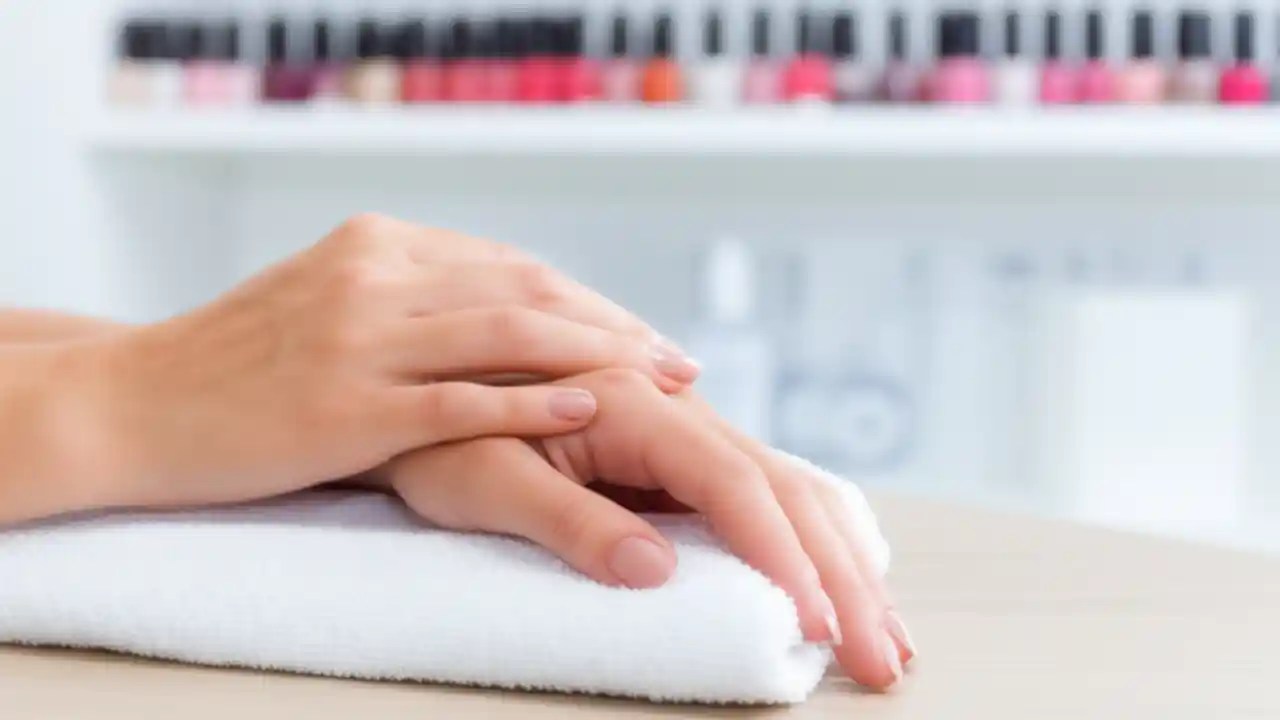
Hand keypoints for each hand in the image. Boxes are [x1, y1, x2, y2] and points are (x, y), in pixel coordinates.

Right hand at [21, 214, 699, 518]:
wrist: (133, 403)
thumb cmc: (234, 363)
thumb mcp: (322, 299)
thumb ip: (404, 294)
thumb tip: (491, 312)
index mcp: (377, 244)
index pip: (511, 267)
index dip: (589, 302)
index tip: (643, 333)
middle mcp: (376, 275)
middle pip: (527, 291)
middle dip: (614, 326)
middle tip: (679, 360)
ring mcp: (361, 337)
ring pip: (508, 332)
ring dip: (598, 355)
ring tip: (661, 383)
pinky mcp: (346, 403)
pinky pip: (459, 398)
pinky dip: (532, 401)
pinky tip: (588, 410)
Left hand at [376, 369, 914, 689]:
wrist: (418, 378)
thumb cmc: (434, 432)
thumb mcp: (478, 478)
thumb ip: (564, 518)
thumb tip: (652, 572)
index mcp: (629, 402)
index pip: (728, 483)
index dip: (780, 555)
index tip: (816, 622)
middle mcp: (671, 405)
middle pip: (783, 488)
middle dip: (840, 575)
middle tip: (884, 656)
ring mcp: (682, 425)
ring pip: (788, 488)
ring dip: (843, 562)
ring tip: (885, 632)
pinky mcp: (678, 449)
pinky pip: (765, 491)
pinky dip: (814, 540)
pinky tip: (849, 568)